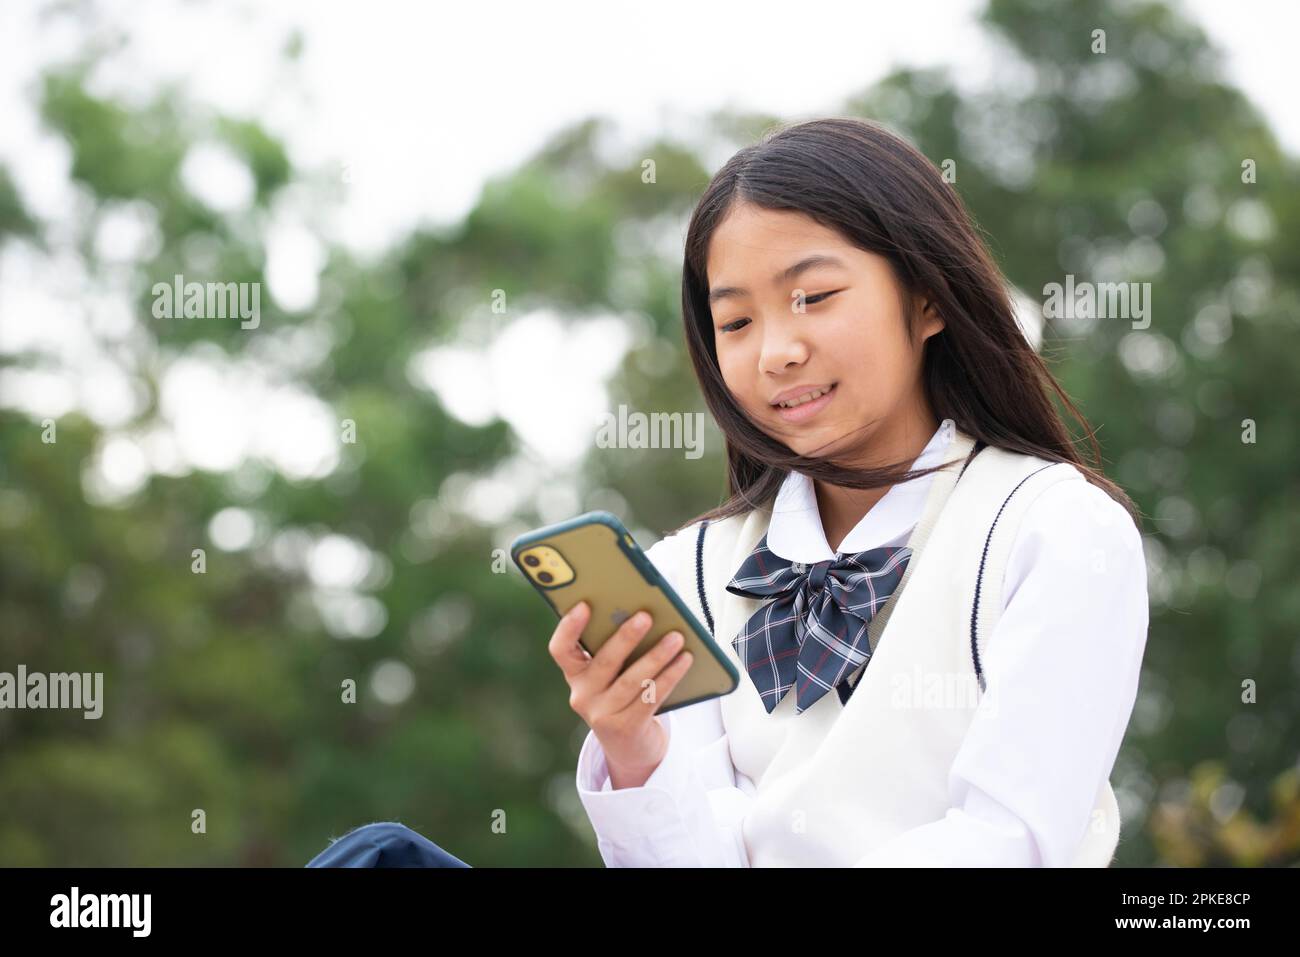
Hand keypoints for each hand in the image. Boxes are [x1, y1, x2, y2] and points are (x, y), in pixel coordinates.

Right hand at [548, 602, 693, 787]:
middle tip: (646, 616)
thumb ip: (618, 649)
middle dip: (626, 638)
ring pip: (632, 680)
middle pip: (603, 662)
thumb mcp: (613, 674)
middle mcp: (582, 695)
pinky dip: (670, 676)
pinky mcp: (625, 728)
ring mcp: (602, 715)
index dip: (569, 627)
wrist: (632, 748)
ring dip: (657, 656)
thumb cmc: (625, 695)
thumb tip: (644, 615)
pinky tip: (685, 660)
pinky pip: (650, 697)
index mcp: (575, 673)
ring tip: (676, 637)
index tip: (584, 605)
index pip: (561, 649)